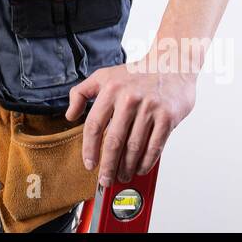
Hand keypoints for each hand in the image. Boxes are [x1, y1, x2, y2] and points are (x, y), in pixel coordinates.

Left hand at [65, 57, 196, 186]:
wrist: (172, 63)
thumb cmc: (137, 72)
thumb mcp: (104, 75)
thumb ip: (82, 93)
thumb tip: (70, 115)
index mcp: (111, 89)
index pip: (94, 125)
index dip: (90, 149)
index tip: (89, 164)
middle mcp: (129, 99)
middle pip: (114, 141)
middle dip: (107, 165)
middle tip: (105, 179)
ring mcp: (150, 108)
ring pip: (134, 147)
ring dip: (126, 167)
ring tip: (122, 175)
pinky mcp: (167, 116)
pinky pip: (155, 146)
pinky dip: (146, 162)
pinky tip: (140, 168)